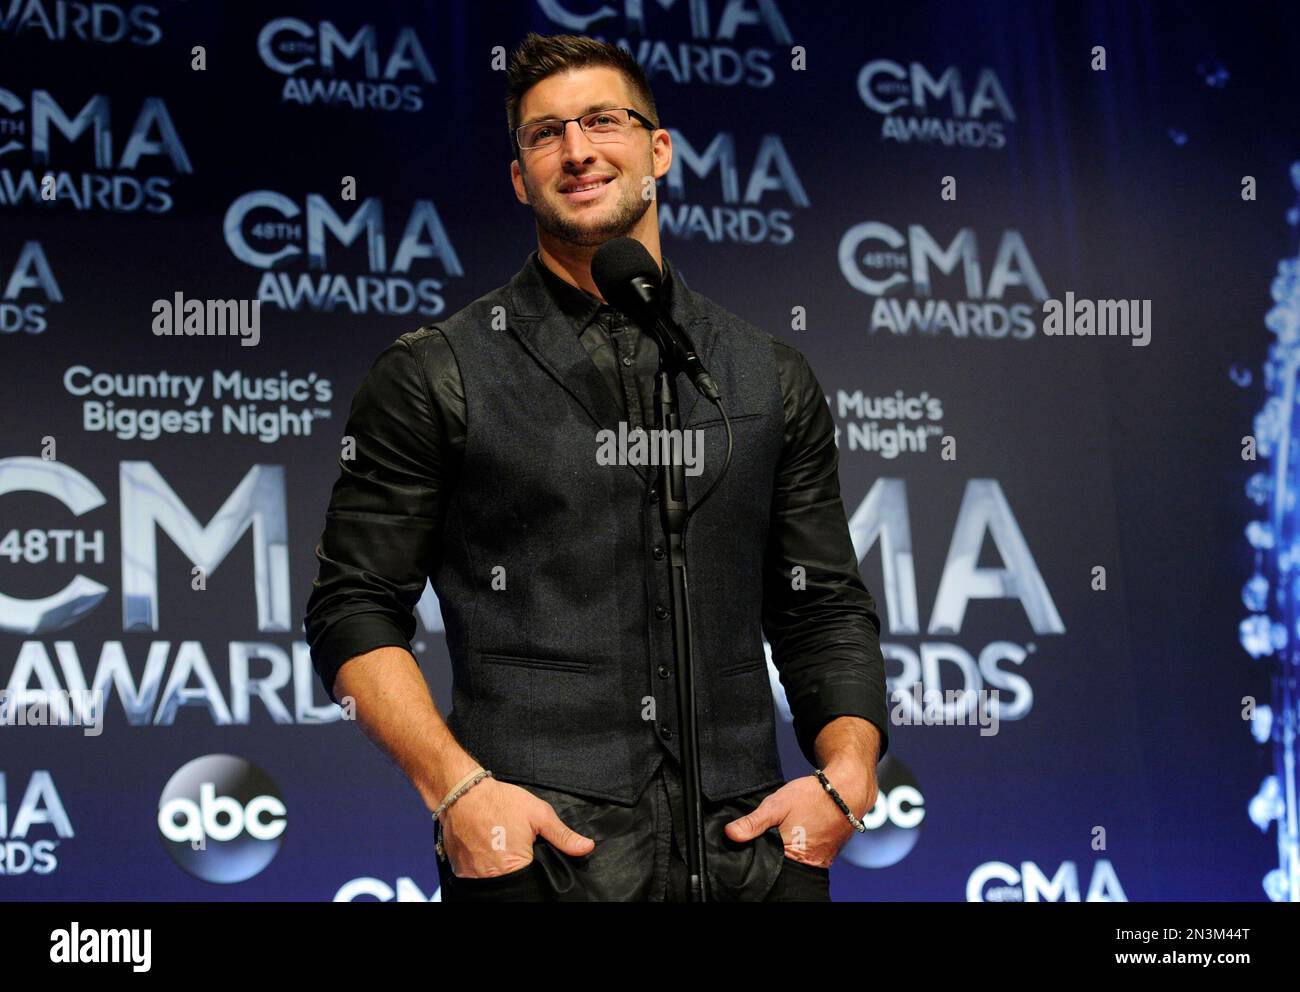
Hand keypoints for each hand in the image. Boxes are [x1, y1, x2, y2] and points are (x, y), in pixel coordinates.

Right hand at [439, 778, 595, 878]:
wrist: (463, 793)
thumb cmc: (501, 801)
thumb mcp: (538, 814)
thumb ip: (563, 835)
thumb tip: (586, 847)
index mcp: (514, 866)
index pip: (532, 885)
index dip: (536, 873)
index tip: (532, 859)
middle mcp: (491, 876)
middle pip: (512, 885)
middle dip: (517, 871)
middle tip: (514, 850)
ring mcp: (473, 875)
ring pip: (493, 883)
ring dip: (499, 872)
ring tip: (500, 849)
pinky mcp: (460, 871)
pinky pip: (476, 879)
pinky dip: (482, 869)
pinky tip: (486, 851)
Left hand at [723, 765, 876, 867]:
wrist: (846, 790)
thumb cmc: (813, 796)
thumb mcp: (777, 804)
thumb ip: (753, 822)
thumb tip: (730, 834)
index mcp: (793, 854)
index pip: (765, 861)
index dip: (757, 851)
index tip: (753, 838)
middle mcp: (808, 863)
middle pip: (780, 863)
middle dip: (772, 850)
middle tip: (774, 829)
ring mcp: (819, 861)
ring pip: (793, 860)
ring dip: (786, 848)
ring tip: (788, 829)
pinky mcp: (826, 857)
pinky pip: (807, 857)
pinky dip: (799, 848)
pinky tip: (797, 833)